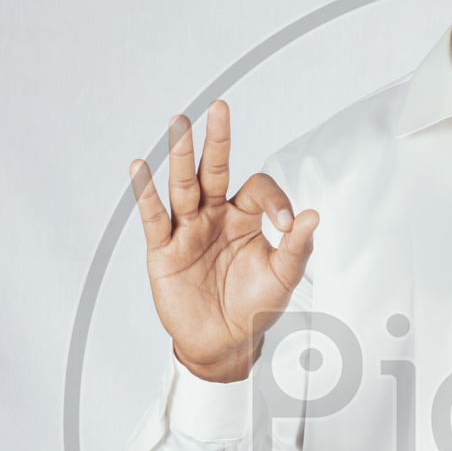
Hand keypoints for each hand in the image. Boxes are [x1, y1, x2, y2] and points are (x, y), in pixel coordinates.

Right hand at [129, 101, 318, 381]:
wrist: (226, 343)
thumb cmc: (255, 306)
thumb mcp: (284, 277)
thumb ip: (298, 247)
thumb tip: (312, 215)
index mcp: (245, 218)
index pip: (258, 189)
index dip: (275, 200)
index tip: (287, 224)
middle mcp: (215, 216)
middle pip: (214, 170)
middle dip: (217, 141)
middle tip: (220, 108)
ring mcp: (188, 230)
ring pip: (183, 186)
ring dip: (180, 155)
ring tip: (179, 123)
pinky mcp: (164, 250)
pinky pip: (155, 218)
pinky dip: (146, 193)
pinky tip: (139, 167)